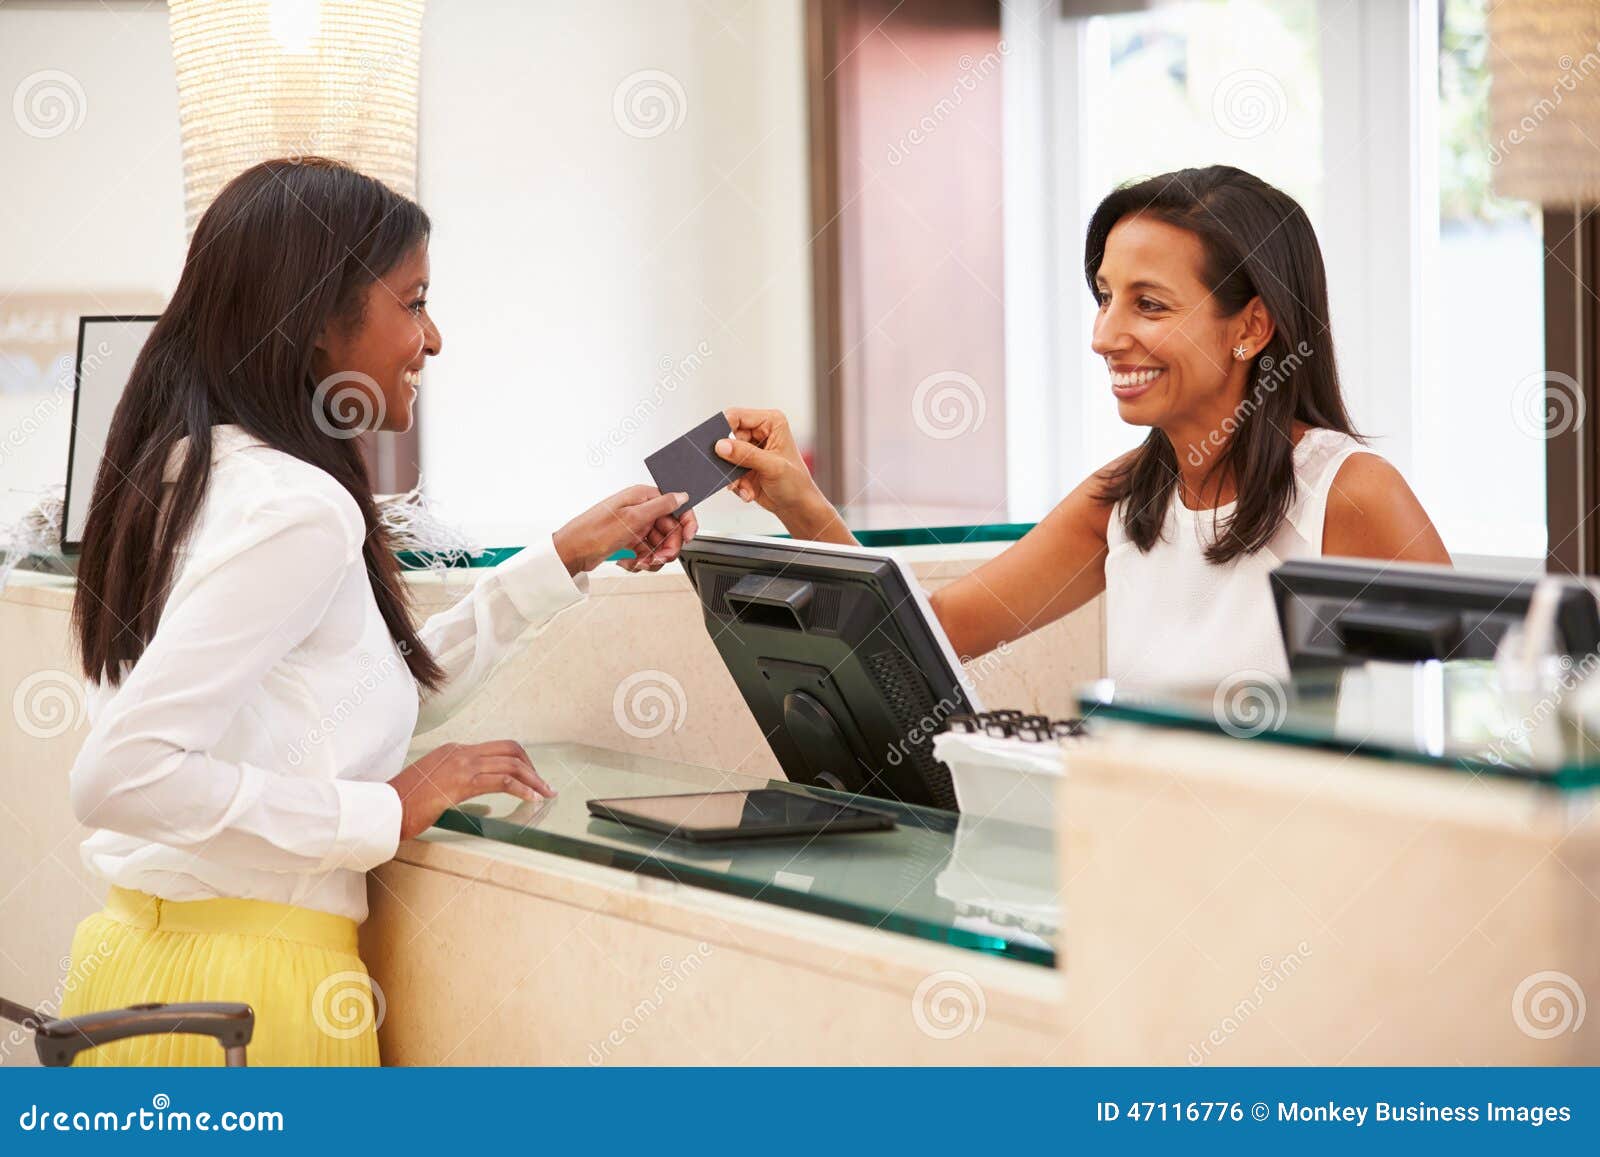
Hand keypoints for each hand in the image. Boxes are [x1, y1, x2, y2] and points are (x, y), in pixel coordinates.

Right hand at [389, 740, 554, 840]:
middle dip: (532, 767)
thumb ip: (455, 784)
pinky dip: (523, 789)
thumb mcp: (433, 785)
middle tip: (544, 786)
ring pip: (511, 764)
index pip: (497, 749)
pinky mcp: (461, 782)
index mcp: (454, 751)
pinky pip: (502, 781)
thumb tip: (476, 797)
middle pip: (510, 750)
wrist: (385, 807)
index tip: (531, 777)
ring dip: (533, 780)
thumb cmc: (404, 802)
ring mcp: (461, 764)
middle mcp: (460, 752)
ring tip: (545, 793)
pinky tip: (532, 798)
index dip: (519, 761)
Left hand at [552, 485, 695, 574]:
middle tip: (659, 557)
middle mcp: (640, 510)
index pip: (675, 506)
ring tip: (641, 562)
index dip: (685, 522)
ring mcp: (635, 526)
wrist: (572, 553)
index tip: (689, 537)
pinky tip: (631, 562)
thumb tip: (681, 496)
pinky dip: (642, 560)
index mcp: (642, 497)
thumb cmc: (594, 532)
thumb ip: (661, 505)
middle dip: (667, 546)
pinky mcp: (629, 541)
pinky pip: (647, 552)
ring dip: (654, 556)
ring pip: (659, 544)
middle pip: (670, 529)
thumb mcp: (632, 517)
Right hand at [716, 408, 850, 543]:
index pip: (738, 416)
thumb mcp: (772, 466)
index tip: (717, 445)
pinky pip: (728, 470)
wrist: (797, 506)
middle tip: (735, 473)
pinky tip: (748, 491)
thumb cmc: (796, 483)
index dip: (724, 427)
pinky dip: (735, 483)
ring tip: (746, 487)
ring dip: (733, 475)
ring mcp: (751, 449)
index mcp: (771, 422)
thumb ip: (746, 454)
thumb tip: (721, 445)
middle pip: (728, 436)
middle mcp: (759, 432)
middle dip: (730, 459)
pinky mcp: (744, 464)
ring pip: (726, 456)